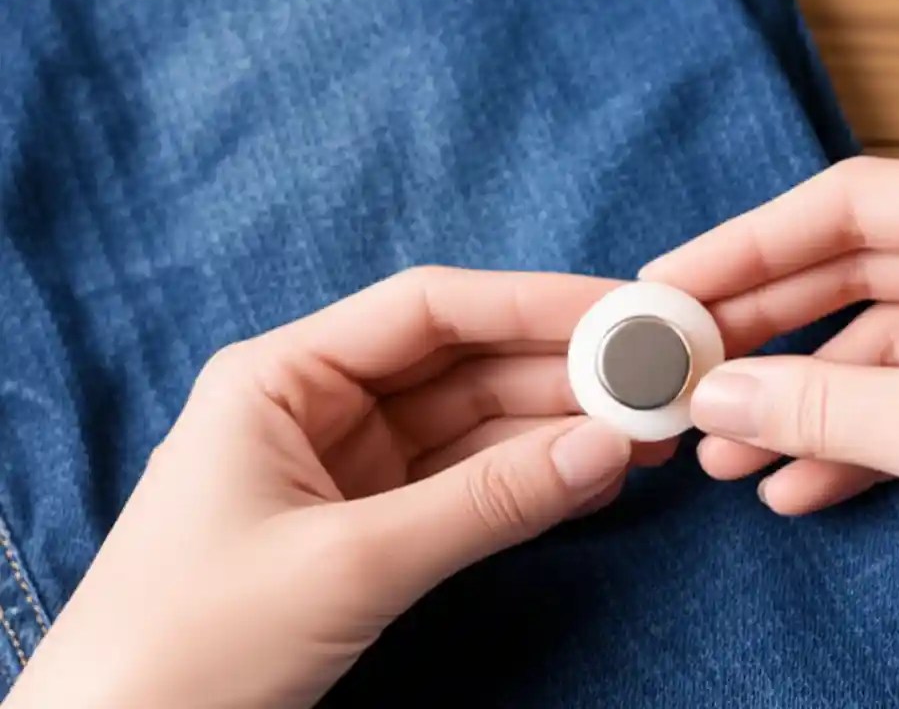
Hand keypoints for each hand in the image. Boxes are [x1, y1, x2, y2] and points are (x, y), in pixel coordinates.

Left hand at [4, 268, 673, 708]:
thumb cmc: (193, 641)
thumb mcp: (351, 561)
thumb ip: (488, 502)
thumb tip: (612, 448)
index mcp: (283, 375)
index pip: (431, 309)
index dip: (537, 302)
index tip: (628, 312)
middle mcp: (318, 406)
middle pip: (463, 366)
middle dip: (562, 373)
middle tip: (660, 384)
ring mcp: (346, 471)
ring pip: (473, 430)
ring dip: (558, 431)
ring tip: (649, 436)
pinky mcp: (367, 530)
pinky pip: (465, 490)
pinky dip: (529, 487)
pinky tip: (593, 482)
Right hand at [641, 157, 898, 707]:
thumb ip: (827, 405)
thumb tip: (715, 391)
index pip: (855, 205)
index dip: (749, 246)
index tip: (672, 285)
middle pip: (857, 275)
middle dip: (767, 331)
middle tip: (681, 362)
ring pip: (876, 352)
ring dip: (799, 403)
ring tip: (720, 448)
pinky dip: (850, 443)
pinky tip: (791, 483)